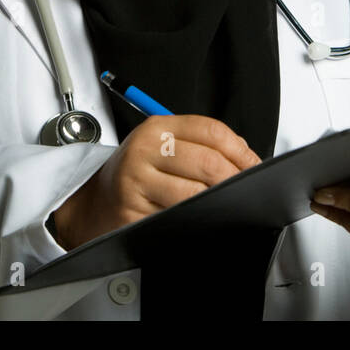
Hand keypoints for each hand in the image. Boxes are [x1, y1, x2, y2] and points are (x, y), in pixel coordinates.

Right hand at [50, 115, 261, 250]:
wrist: (94, 202)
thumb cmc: (137, 173)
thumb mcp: (162, 147)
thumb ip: (199, 145)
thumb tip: (246, 159)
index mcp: (157, 128)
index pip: (211, 131)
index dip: (241, 150)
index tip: (255, 166)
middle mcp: (144, 150)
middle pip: (209, 162)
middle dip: (235, 179)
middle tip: (246, 190)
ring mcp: (137, 182)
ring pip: (196, 194)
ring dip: (217, 203)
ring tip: (225, 205)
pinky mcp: (133, 211)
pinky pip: (178, 217)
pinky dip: (196, 220)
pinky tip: (199, 218)